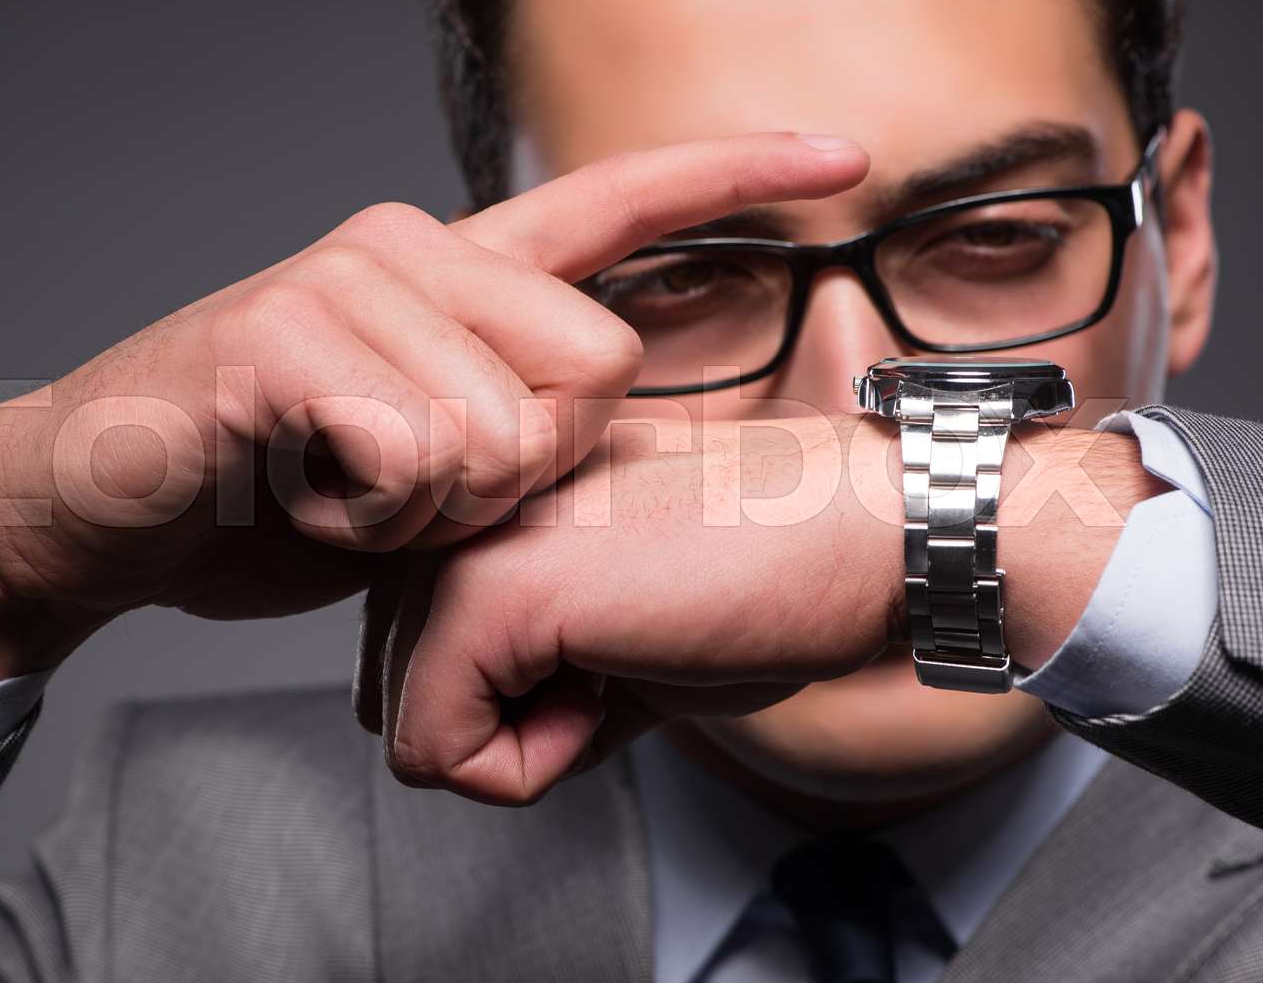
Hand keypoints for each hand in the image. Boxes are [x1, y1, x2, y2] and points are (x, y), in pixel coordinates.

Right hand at [0, 133, 869, 686]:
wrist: (103, 499)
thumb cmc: (270, 480)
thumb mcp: (419, 452)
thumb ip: (510, 419)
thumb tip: (604, 426)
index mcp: (456, 267)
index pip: (615, 200)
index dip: (733, 175)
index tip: (839, 159)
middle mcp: (412, 247)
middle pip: (594, 372)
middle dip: (525, 474)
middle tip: (415, 490)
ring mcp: (346, 282)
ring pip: (505, 435)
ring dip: (431, 511)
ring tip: (345, 491)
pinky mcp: (285, 336)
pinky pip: (414, 456)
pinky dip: (368, 519)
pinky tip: (304, 495)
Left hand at [369, 414, 1165, 804]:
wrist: (862, 529)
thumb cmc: (757, 571)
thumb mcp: (603, 622)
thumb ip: (506, 660)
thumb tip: (438, 742)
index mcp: (471, 495)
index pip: (407, 656)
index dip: (513, 699)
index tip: (613, 644)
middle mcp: (444, 503)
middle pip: (401, 695)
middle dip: (511, 723)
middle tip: (623, 657)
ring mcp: (456, 538)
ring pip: (414, 727)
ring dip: (527, 740)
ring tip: (627, 654)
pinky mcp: (487, 590)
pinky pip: (439, 751)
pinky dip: (530, 766)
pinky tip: (616, 683)